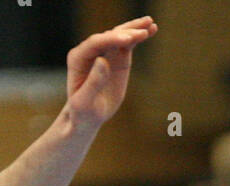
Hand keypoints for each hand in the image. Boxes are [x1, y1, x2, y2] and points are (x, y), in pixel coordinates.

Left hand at [64, 16, 156, 130]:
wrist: (87, 117)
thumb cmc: (82, 112)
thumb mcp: (84, 102)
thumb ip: (93, 82)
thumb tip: (103, 60)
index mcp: (77, 58)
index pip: (95, 43)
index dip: (112, 39)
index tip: (128, 40)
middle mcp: (89, 50)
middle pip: (109, 36)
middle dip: (126, 33)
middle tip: (142, 33)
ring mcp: (104, 51)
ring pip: (120, 35)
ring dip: (135, 29)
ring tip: (150, 24)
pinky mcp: (116, 56)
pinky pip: (128, 43)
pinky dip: (139, 36)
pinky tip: (152, 29)